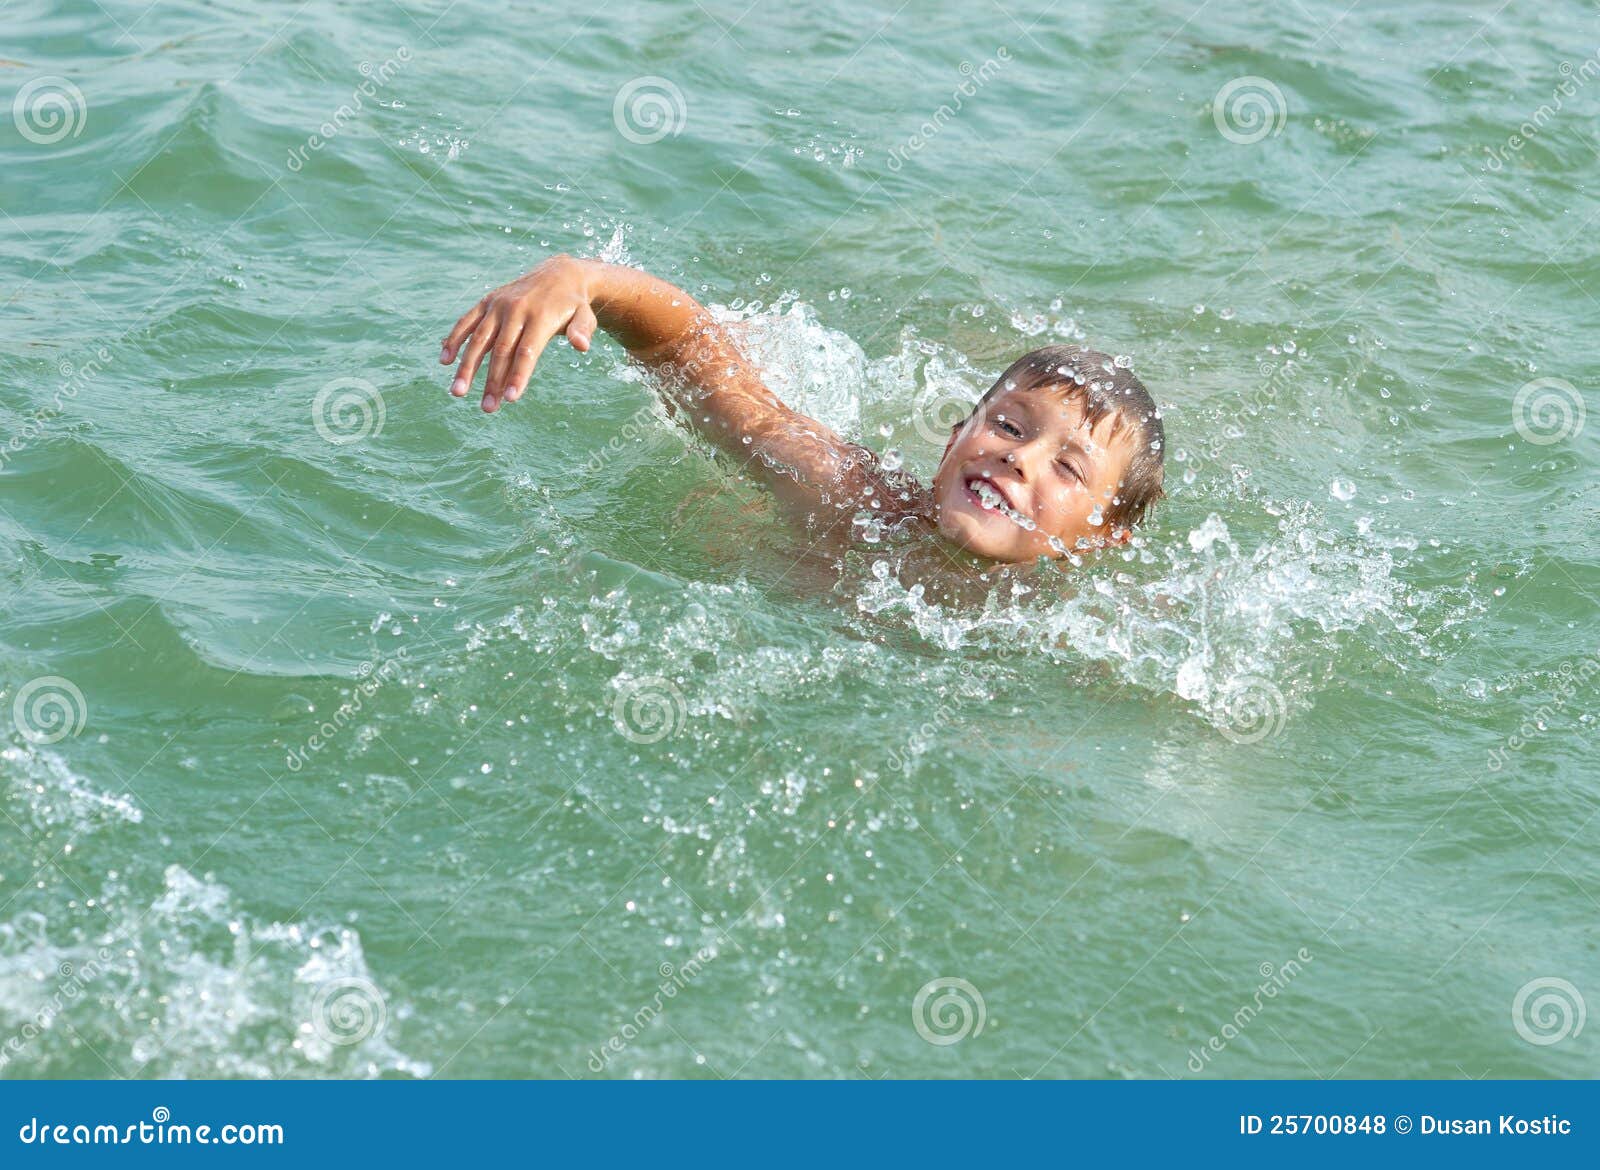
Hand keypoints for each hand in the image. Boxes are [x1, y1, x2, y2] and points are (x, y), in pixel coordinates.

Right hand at [439, 254, 599, 412]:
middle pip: (501, 350)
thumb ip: (583, 330)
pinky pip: (467, 322)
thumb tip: (582, 346)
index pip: (527, 351)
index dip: (518, 375)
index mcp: (540, 316)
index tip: (511, 399)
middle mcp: (516, 309)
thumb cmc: (573, 305)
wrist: (558, 274)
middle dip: (492, 381)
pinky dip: (454, 339)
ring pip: (478, 338)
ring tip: (458, 392)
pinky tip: (445, 361)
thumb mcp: (585, 315)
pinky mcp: (487, 302)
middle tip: (487, 408)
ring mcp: (498, 305)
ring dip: (467, 366)